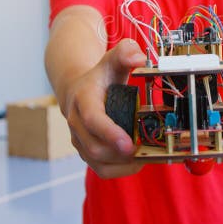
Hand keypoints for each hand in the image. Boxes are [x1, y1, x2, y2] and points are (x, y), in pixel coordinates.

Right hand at [62, 38, 145, 178]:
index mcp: (83, 99)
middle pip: (95, 147)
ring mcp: (80, 140)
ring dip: (123, 164)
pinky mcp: (86, 152)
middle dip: (121, 153)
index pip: (92, 120)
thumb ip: (125, 53)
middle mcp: (76, 123)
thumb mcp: (113, 59)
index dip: (110, 133)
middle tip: (146, 149)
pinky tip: (137, 161)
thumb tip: (139, 58)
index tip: (129, 143)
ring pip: (98, 162)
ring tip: (145, 155)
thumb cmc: (101, 76)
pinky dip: (121, 170)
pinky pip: (101, 169)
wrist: (78, 89)